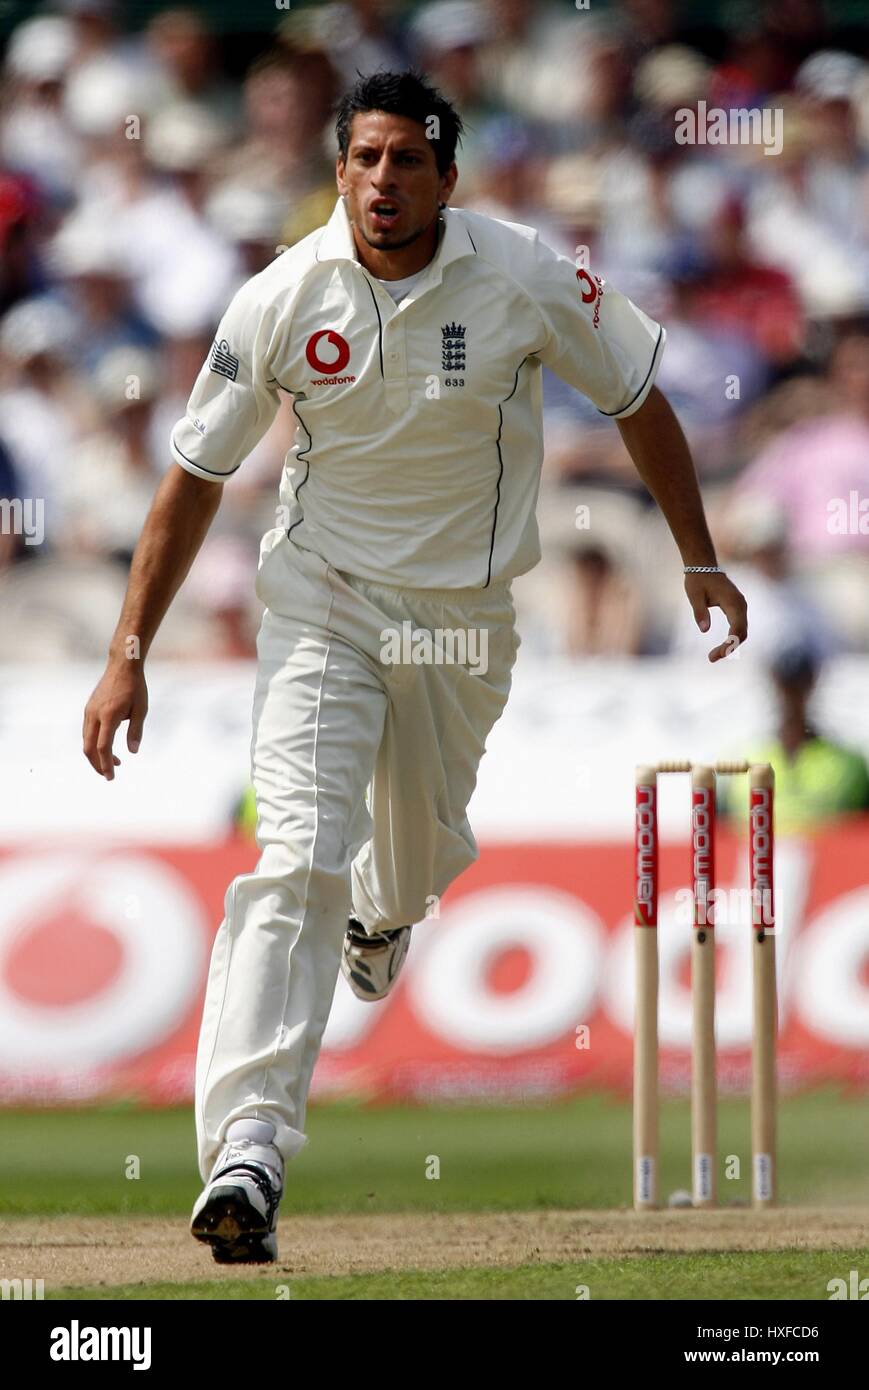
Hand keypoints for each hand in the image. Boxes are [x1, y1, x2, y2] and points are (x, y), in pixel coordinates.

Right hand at [83, 659, 148, 779]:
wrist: (122, 665)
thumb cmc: (135, 687)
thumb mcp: (141, 710)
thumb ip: (136, 731)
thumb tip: (133, 752)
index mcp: (108, 716)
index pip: (102, 747)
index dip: (105, 764)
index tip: (110, 777)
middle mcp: (94, 714)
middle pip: (89, 747)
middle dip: (97, 764)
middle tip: (109, 775)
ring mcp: (89, 711)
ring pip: (86, 740)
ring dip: (96, 754)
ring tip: (115, 762)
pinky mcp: (89, 708)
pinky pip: (87, 731)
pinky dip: (94, 743)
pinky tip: (107, 746)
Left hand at [685, 571, 747, 662]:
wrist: (703, 567)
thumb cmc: (697, 580)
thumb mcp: (694, 596)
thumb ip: (700, 612)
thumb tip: (704, 630)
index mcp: (732, 601)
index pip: (737, 628)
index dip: (730, 643)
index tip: (718, 654)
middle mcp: (741, 605)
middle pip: (742, 633)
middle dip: (729, 648)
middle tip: (711, 658)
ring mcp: (741, 606)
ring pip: (742, 631)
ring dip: (731, 645)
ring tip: (714, 656)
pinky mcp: (737, 608)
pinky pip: (739, 626)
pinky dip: (732, 638)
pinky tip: (722, 647)